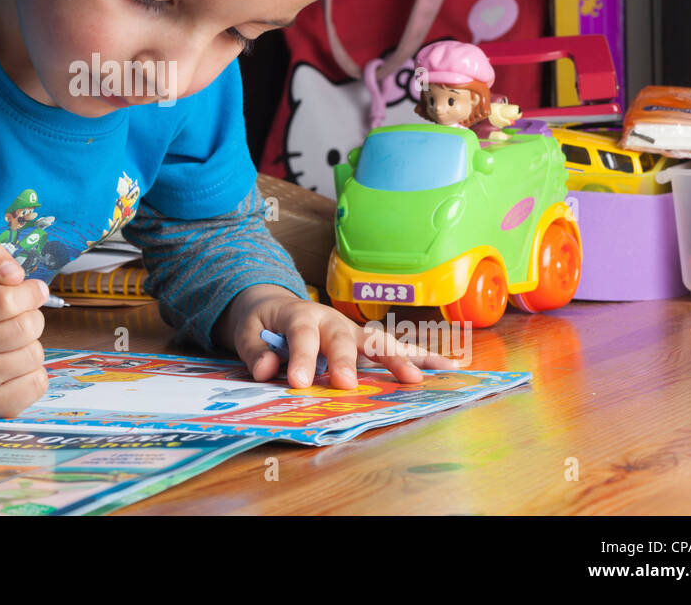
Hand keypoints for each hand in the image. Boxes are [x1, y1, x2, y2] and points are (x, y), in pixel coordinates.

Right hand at [0, 243, 48, 416]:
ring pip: (33, 354)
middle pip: (25, 327)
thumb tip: (14, 275)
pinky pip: (37, 383)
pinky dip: (34, 374)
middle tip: (17, 320)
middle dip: (32, 318)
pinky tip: (13, 369)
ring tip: (10, 346)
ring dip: (31, 346)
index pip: (5, 299)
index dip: (29, 292)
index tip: (31, 290)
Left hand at [216, 285, 461, 388]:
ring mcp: (351, 330)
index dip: (301, 360)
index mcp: (299, 316)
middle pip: (341, 339)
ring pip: (376, 341)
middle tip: (345, 384)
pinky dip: (418, 357)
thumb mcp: (246, 331)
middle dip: (345, 361)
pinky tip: (444, 368)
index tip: (299, 383)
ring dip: (395, 358)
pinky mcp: (364, 341)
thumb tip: (266, 371)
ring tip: (415, 379)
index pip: (301, 337)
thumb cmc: (262, 321)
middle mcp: (330, 320)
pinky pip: (392, 347)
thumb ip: (254, 351)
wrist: (273, 305)